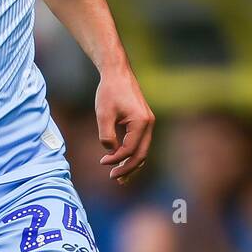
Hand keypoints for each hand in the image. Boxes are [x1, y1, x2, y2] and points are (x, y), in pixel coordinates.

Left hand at [95, 69, 154, 183]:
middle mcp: (149, 123)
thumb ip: (106, 136)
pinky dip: (133, 154)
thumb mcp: (103, 114)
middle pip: (141, 154)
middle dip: (128, 168)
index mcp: (141, 122)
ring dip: (132, 164)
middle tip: (114, 178)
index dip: (116, 159)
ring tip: (121, 178)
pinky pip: (141, 143)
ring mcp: (148, 122)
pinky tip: (123, 162)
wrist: (117, 73)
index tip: (102, 162)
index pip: (130, 149)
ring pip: (143, 150)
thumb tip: (111, 151)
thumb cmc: (109, 91)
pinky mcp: (144, 121)